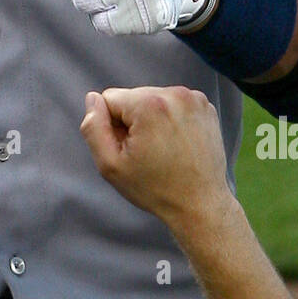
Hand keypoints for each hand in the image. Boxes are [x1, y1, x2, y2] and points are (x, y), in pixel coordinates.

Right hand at [80, 85, 230, 227]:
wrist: (200, 204)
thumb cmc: (155, 189)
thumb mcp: (110, 165)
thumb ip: (93, 128)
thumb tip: (92, 99)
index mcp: (149, 104)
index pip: (109, 99)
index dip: (112, 126)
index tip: (130, 149)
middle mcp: (174, 94)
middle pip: (132, 98)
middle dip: (133, 122)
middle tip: (147, 153)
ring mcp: (193, 98)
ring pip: (152, 100)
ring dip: (152, 120)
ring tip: (163, 150)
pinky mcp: (205, 106)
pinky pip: (172, 104)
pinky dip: (171, 119)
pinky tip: (177, 143)